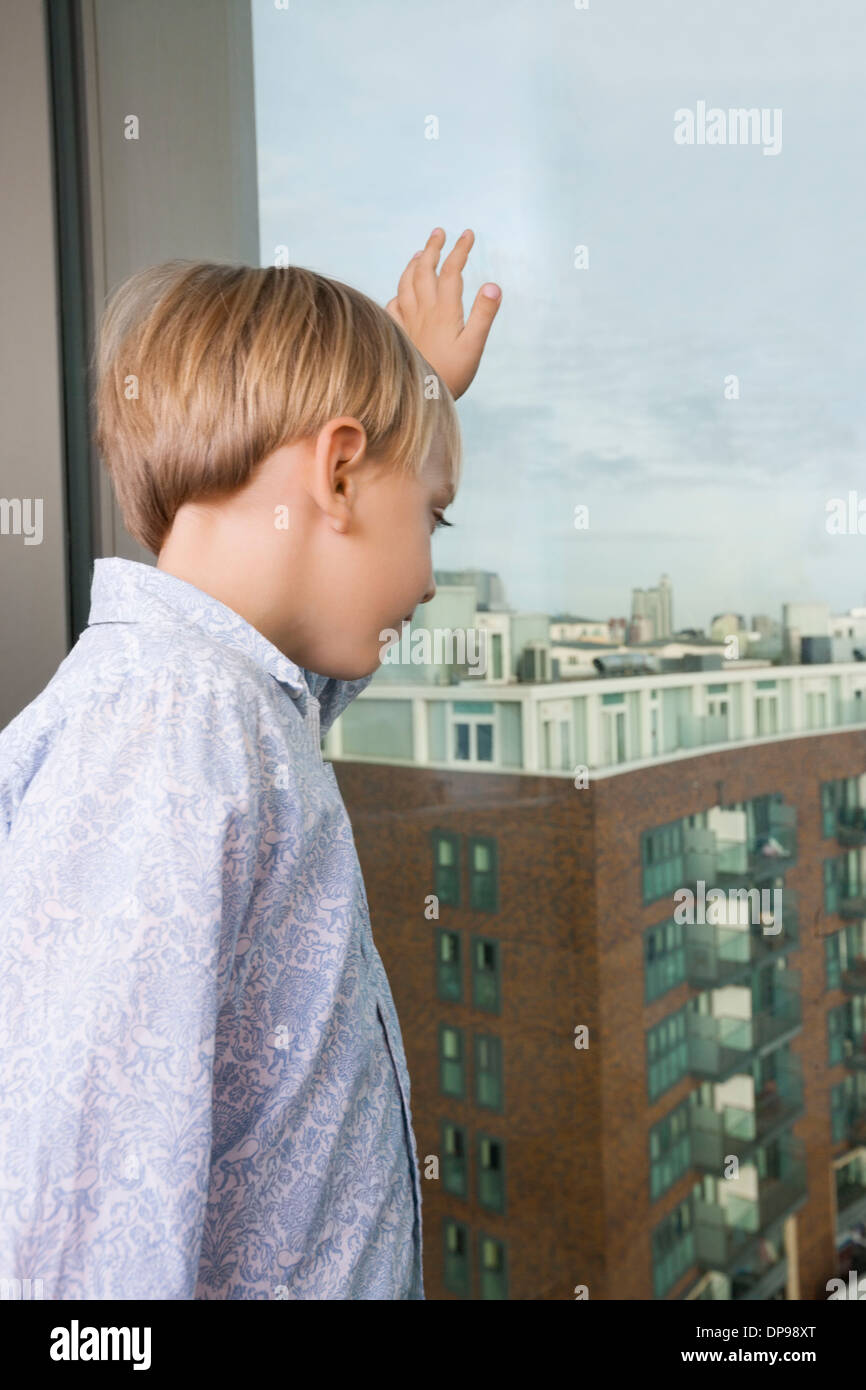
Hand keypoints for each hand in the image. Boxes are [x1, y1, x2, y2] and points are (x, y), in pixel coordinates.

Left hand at [385, 228, 500, 399]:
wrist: (422, 398)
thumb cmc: (452, 376)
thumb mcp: (474, 347)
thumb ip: (483, 315)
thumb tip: (492, 285)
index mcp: (444, 311)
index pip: (452, 271)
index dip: (460, 249)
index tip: (468, 233)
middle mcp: (423, 311)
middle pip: (424, 270)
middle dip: (432, 248)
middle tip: (439, 232)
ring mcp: (408, 322)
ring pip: (406, 284)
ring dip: (413, 264)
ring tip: (419, 253)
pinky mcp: (399, 334)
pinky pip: (394, 306)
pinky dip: (399, 292)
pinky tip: (402, 292)